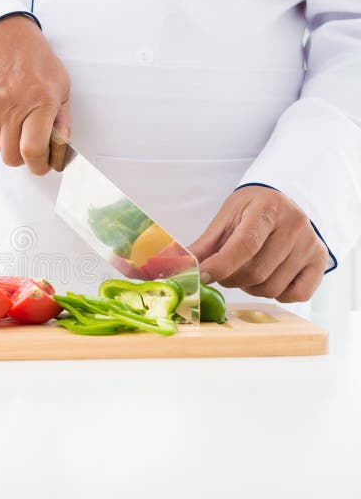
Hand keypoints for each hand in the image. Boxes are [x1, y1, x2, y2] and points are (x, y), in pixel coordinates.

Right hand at [0, 14, 70, 174]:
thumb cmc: (32, 57)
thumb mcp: (59, 85)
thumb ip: (62, 121)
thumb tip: (61, 150)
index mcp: (39, 102)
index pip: (33, 151)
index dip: (39, 166)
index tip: (42, 165)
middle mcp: (11, 105)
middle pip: (11, 157)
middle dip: (22, 156)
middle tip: (28, 143)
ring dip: (5, 139)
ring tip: (12, 116)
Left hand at [188, 186, 328, 301]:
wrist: (280, 203)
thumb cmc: (248, 211)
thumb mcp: (225, 219)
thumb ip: (203, 246)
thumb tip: (177, 269)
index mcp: (268, 208)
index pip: (245, 245)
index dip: (220, 266)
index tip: (201, 277)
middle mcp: (295, 224)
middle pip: (256, 272)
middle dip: (230, 279)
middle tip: (224, 271)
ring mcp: (311, 244)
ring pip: (271, 287)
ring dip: (249, 287)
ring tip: (246, 270)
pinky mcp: (320, 261)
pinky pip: (296, 295)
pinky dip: (276, 294)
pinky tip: (268, 278)